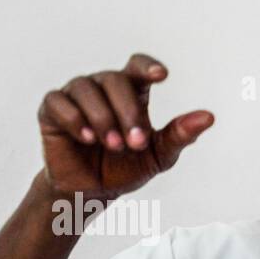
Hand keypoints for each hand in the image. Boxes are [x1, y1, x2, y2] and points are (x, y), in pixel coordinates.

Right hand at [38, 53, 213, 200]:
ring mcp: (76, 95)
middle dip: (127, 112)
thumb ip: (180, 134)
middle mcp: (102, 87)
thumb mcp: (158, 155)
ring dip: (102, 117)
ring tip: (112, 145)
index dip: (148, 67)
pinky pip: (58, 101)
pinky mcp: (51, 109)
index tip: (162, 76)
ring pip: (86, 89)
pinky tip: (85, 137)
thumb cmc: (127, 167)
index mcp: (131, 93)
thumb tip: (208, 117)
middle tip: (135, 143)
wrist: (93, 191)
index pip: (138, 67)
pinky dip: (73, 118)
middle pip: (114, 80)